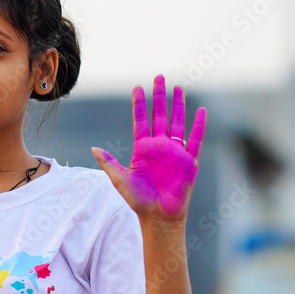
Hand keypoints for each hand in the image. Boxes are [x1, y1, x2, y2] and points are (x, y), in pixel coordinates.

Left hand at [92, 74, 205, 221]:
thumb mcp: (120, 179)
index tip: (137, 87)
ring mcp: (175, 152)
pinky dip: (199, 126)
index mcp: (142, 148)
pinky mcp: (189, 161)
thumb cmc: (138, 200)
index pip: (140, 120)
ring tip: (178, 87)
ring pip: (177, 123)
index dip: (139, 104)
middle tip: (159, 77)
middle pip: (159, 115)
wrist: (157, 216)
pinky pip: (195, 140)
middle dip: (159, 97)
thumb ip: (109, 162)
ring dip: (178, 105)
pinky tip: (201, 111)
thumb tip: (93, 149)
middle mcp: (159, 146)